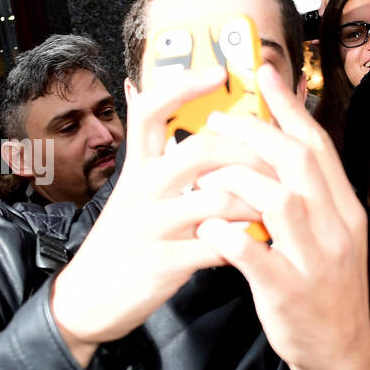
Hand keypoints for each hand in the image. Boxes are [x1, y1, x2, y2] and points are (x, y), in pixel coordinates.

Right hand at [50, 67, 260, 365]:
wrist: (89, 299)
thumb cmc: (128, 241)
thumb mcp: (137, 194)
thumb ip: (161, 159)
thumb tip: (172, 110)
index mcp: (138, 167)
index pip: (152, 109)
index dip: (184, 86)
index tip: (220, 70)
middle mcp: (141, 189)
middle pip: (199, 150)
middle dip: (249, 153)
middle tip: (279, 163)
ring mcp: (150, 224)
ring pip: (214, 197)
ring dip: (256, 200)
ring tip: (280, 207)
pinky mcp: (161, 261)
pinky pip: (214, 245)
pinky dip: (244, 243)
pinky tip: (261, 244)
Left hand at [192, 63, 369, 369]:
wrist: (341, 353)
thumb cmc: (326, 291)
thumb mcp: (332, 237)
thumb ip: (312, 196)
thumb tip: (282, 148)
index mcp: (345, 212)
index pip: (318, 147)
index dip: (288, 107)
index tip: (262, 75)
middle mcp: (335, 230)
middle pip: (297, 163)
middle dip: (253, 133)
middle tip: (217, 122)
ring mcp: (314, 261)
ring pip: (278, 200)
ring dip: (235, 179)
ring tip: (204, 175)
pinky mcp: (288, 292)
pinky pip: (253, 254)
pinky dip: (225, 234)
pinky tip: (205, 226)